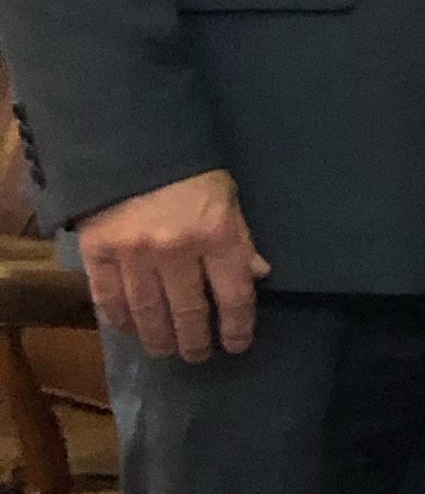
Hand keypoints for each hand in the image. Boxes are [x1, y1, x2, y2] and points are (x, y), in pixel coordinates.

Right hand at [79, 169, 268, 361]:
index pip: (234, 295)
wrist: (127, 138)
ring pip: (148, 313)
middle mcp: (176, 251)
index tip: (236, 344)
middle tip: (197, 355)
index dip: (237, 326)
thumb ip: (240, 238)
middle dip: (196, 341)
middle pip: (190, 312)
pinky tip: (128, 329)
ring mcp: (133, 254)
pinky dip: (119, 319)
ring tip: (164, 349)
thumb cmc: (187, 167)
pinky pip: (108, 298)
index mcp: (216, 234)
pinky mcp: (97, 252)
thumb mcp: (226, 196)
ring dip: (158, 338)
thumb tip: (257, 275)